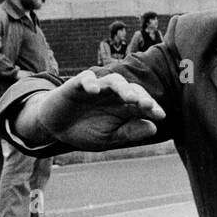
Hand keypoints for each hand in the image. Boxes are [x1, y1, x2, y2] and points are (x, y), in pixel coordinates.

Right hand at [18, 70, 164, 149]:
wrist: (56, 128)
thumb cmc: (86, 131)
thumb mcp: (108, 138)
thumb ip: (128, 133)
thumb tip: (153, 128)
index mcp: (125, 108)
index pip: (143, 105)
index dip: (152, 109)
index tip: (160, 116)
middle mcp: (114, 95)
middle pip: (132, 90)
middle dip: (141, 97)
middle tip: (148, 106)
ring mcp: (98, 88)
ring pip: (114, 80)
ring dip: (123, 88)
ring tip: (129, 98)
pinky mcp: (77, 84)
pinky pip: (86, 78)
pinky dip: (91, 82)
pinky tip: (94, 90)